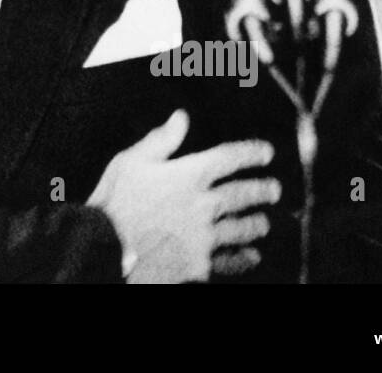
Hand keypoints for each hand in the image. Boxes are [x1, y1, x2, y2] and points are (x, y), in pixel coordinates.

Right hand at [88, 109, 278, 282]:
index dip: (250, 153)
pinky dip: (243, 258)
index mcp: (188, 176)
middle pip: (241, 195)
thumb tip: (182, 117)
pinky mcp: (198, 264)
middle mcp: (203, 206)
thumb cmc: (114, 203)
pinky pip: (229, 260)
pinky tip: (251, 256)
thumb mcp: (131, 162)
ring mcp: (203, 237)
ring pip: (239, 229)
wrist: (107, 248)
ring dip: (255, 224)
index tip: (266, 152)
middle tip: (274, 189)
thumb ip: (160, 140)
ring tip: (264, 222)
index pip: (228, 159)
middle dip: (261, 190)